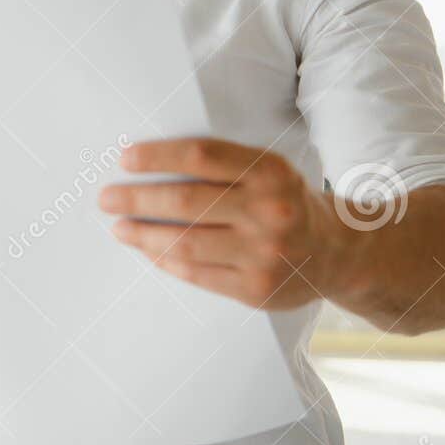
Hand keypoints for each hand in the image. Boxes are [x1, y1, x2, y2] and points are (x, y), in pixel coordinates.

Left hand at [99, 137, 345, 311]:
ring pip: (186, 242)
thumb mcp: (268, 171)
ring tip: (119, 228)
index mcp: (270, 172)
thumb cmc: (286, 202)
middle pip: (186, 201)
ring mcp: (263, 253)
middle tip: (107, 198)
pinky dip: (165, 261)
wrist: (338, 253)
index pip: (201, 155)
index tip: (124, 159)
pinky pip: (197, 273)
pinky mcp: (255, 289)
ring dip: (143, 235)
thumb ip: (222, 166)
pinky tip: (147, 251)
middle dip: (137, 199)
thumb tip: (150, 165)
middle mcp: (269, 211)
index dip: (158, 156)